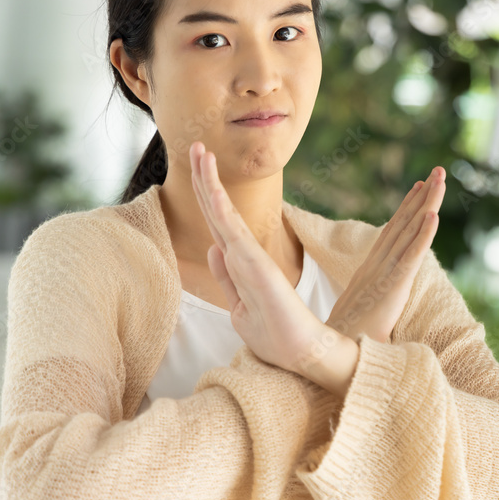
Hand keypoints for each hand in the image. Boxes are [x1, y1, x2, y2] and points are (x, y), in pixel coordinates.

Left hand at [189, 141, 328, 375]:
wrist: (301, 354)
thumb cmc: (275, 336)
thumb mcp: (240, 308)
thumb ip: (226, 279)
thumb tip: (212, 250)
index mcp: (239, 264)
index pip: (218, 222)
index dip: (207, 194)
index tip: (198, 167)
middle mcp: (244, 254)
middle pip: (218, 210)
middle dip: (205, 177)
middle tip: (197, 145)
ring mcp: (250, 257)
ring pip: (223, 213)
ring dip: (210, 181)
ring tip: (200, 151)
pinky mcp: (257, 264)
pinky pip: (233, 230)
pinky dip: (220, 206)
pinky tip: (211, 186)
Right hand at [322, 166, 444, 344]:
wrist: (331, 359)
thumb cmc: (344, 342)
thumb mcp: (361, 317)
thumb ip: (370, 308)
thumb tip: (376, 311)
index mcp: (372, 271)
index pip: (393, 233)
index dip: (407, 209)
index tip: (419, 187)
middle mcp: (378, 266)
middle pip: (403, 224)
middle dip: (422, 197)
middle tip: (437, 171)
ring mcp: (384, 274)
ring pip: (409, 233)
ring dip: (426, 205)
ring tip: (439, 179)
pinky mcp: (392, 287)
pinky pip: (411, 257)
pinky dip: (422, 236)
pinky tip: (433, 216)